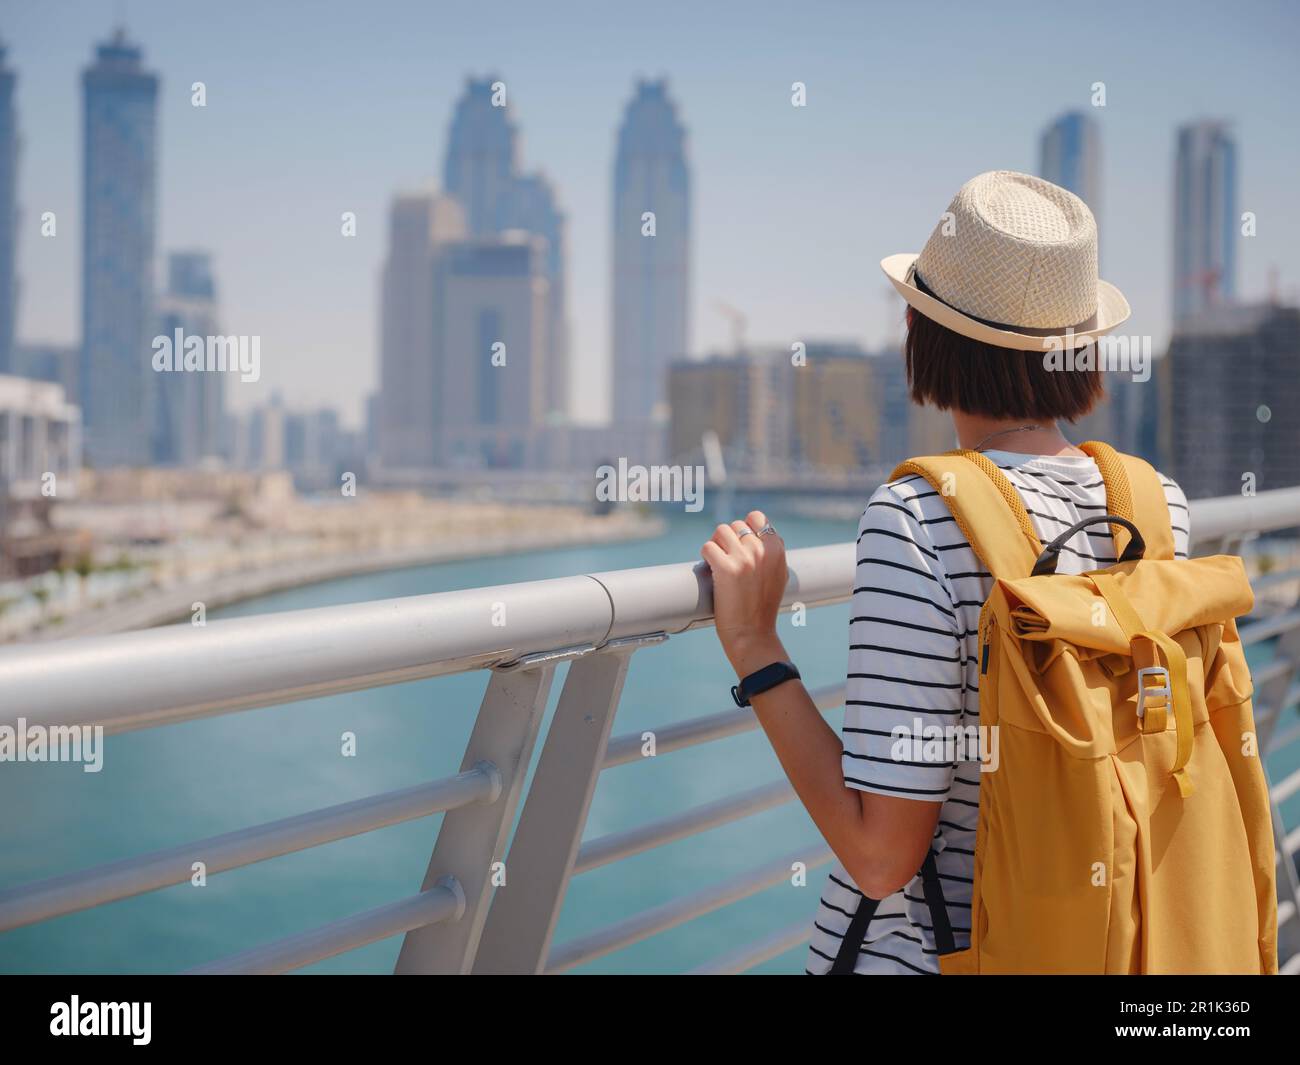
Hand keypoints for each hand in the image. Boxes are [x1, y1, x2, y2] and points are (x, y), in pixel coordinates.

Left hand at [700, 510, 789, 677]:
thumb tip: (758, 533)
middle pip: (736, 525)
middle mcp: (762, 550)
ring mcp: (744, 558)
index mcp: (777, 549)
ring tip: (717, 562)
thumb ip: (771, 553)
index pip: (757, 517)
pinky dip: (706, 556)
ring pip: (720, 532)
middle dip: (727, 539)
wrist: (753, 634)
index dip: (744, 528)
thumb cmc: (762, 608)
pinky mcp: (726, 568)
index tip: (739, 544)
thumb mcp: (778, 575)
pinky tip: (710, 569)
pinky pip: (708, 547)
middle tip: (725, 558)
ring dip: (715, 544)